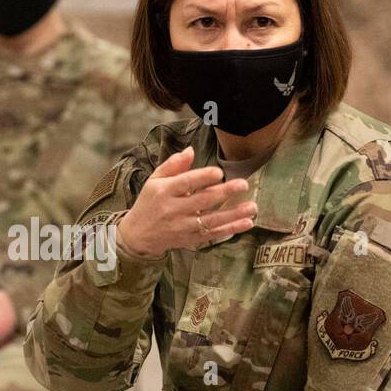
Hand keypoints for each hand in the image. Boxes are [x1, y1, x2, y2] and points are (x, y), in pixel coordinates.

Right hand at [117, 146, 255, 257]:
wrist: (138, 235)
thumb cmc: (150, 202)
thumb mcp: (154, 180)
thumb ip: (173, 165)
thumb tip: (191, 150)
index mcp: (164, 191)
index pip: (186, 183)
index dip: (203, 177)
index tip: (219, 172)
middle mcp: (173, 210)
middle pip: (202, 201)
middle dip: (225, 193)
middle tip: (243, 185)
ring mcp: (183, 227)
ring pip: (211, 220)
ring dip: (234, 214)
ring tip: (252, 207)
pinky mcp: (190, 239)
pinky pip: (212, 235)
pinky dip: (230, 230)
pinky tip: (246, 224)